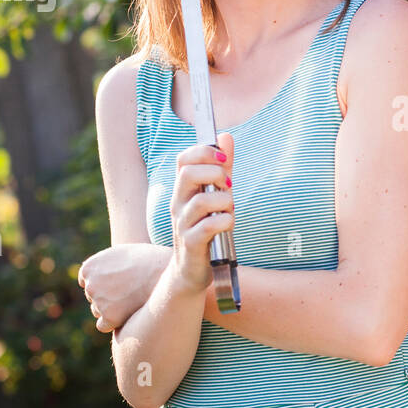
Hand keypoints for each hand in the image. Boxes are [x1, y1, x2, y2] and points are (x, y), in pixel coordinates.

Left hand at [78, 244, 171, 333]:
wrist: (167, 272)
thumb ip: (104, 263)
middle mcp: (90, 284)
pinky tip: (128, 315)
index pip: (87, 280)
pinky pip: (103, 325)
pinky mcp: (110, 317)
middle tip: (129, 292)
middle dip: (107, 295)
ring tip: (132, 301)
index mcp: (90, 267)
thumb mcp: (121, 252)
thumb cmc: (149, 260)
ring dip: (111, 309)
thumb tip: (94, 274)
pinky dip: (113, 323)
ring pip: (98, 311)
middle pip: (93, 296)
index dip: (104, 282)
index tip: (119, 282)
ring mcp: (98, 301)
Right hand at [169, 132, 234, 294]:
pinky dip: (225, 221)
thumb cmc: (206, 229)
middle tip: (229, 186)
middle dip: (216, 173)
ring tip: (229, 210)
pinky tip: (227, 225)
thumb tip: (225, 137)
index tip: (224, 159)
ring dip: (225, 201)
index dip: (204, 152)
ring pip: (203, 200)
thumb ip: (221, 168)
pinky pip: (210, 226)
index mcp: (183, 189)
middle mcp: (178, 203)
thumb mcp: (216, 195)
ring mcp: (182, 224)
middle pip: (188, 174)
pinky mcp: (191, 243)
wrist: (192, 270)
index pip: (184, 159)